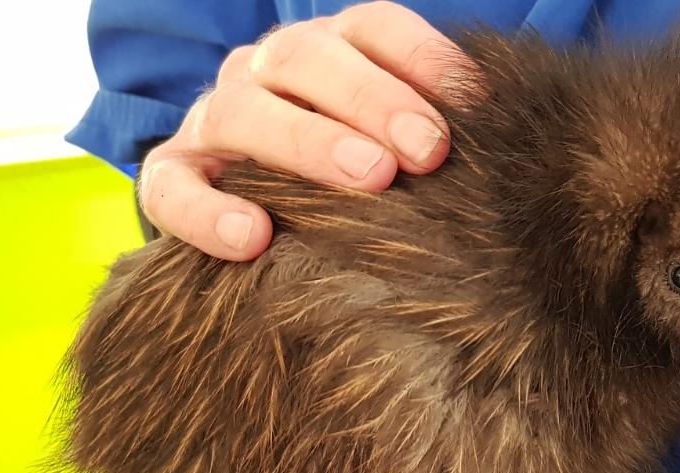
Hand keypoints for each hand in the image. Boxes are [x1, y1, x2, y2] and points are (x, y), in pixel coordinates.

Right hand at [139, 1, 460, 259]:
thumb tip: (507, 133)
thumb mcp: (397, 146)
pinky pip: (172, 187)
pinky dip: (208, 211)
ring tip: (367, 179)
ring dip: (307, 142)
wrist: (257, 221)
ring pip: (243, 111)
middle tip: (427, 150)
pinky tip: (254, 238)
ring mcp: (212, 121)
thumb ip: (435, 132)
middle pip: (306, 58)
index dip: (421, 58)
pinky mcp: (172, 177)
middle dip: (372, 100)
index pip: (371, 28)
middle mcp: (263, 71)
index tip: (472, 105)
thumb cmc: (357, 176)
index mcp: (327, 50)